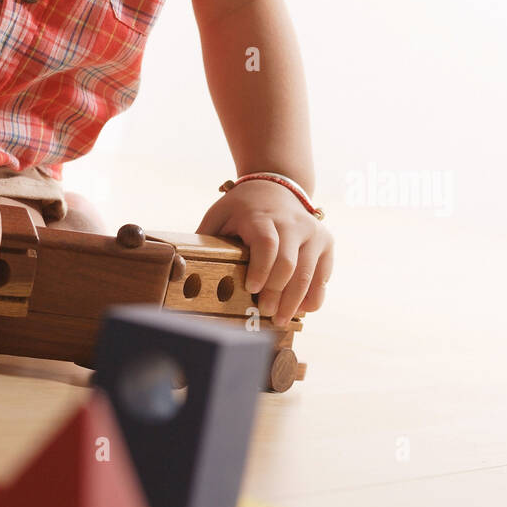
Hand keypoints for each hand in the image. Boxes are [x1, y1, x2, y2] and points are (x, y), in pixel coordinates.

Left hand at [196, 180, 333, 326]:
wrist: (275, 187)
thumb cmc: (241, 209)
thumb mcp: (219, 215)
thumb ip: (206, 239)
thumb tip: (181, 270)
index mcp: (261, 215)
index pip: (267, 244)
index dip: (261, 269)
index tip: (252, 289)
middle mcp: (291, 222)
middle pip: (288, 263)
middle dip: (277, 292)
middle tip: (266, 313)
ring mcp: (311, 231)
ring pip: (308, 272)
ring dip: (295, 300)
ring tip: (281, 319)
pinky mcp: (325, 241)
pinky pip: (323, 273)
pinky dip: (314, 294)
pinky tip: (303, 308)